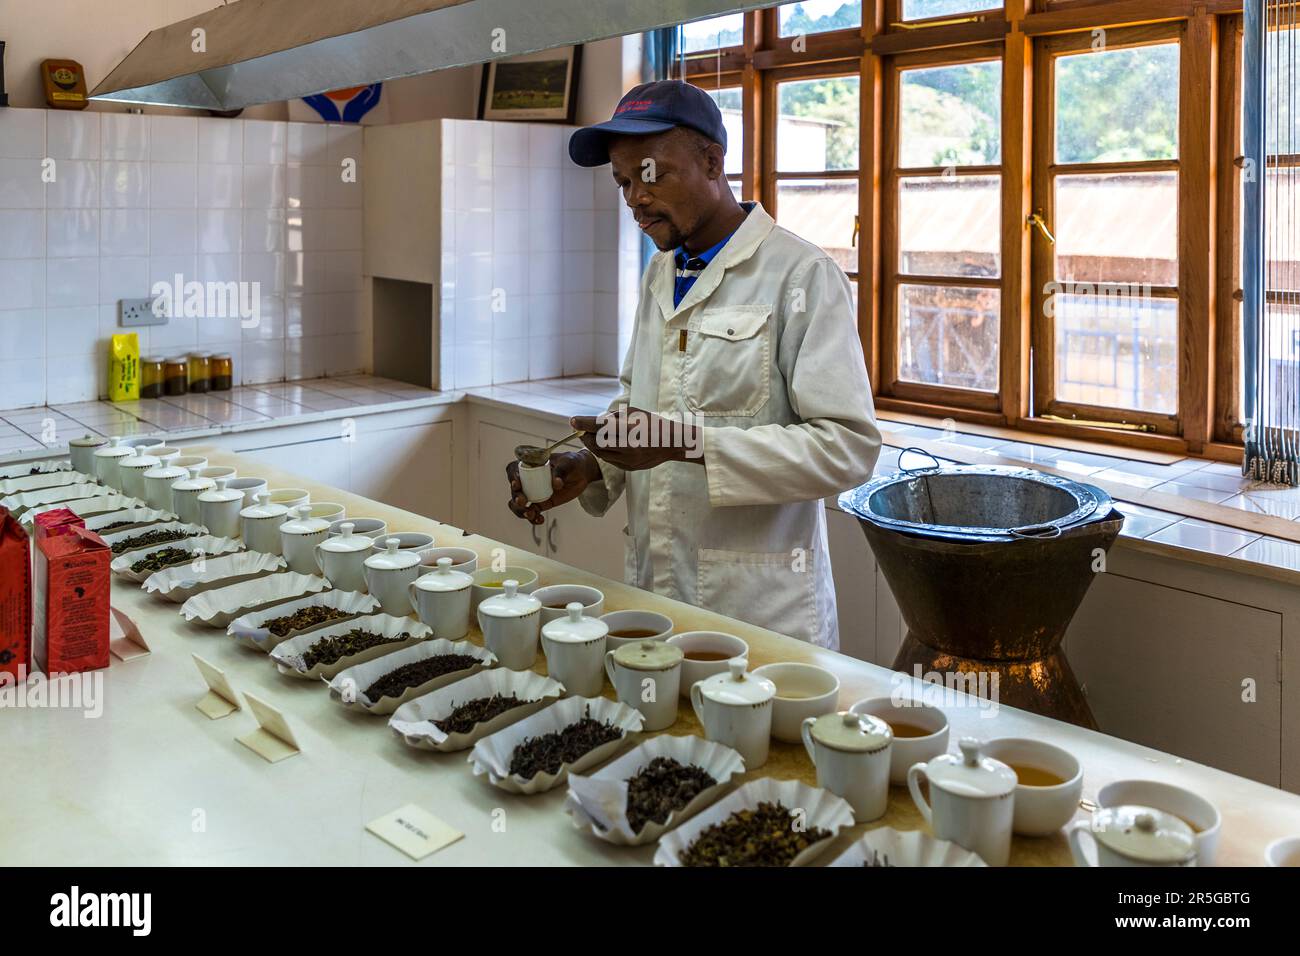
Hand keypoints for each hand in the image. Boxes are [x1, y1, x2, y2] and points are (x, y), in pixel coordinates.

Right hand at [506, 449, 600, 524]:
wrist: (582, 473)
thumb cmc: (572, 463)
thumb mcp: (568, 463)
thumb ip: (561, 471)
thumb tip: (556, 484)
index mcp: (530, 465)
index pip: (514, 469)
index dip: (512, 477)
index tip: (517, 484)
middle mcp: (528, 480)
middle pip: (514, 490)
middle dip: (516, 497)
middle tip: (523, 501)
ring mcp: (533, 493)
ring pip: (519, 504)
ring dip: (520, 511)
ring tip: (530, 514)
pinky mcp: (542, 504)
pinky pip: (533, 513)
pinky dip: (533, 518)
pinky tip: (540, 520)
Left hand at [570, 407, 703, 471]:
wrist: (672, 444)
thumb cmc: (653, 423)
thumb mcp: (635, 413)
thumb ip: (614, 417)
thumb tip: (596, 422)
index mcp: (630, 430)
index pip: (600, 426)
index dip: (584, 423)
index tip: (573, 420)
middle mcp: (628, 447)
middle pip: (597, 443)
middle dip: (586, 435)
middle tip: (580, 429)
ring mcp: (628, 460)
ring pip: (601, 453)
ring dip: (592, 444)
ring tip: (591, 436)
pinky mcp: (628, 468)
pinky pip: (609, 460)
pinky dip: (603, 452)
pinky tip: (605, 445)